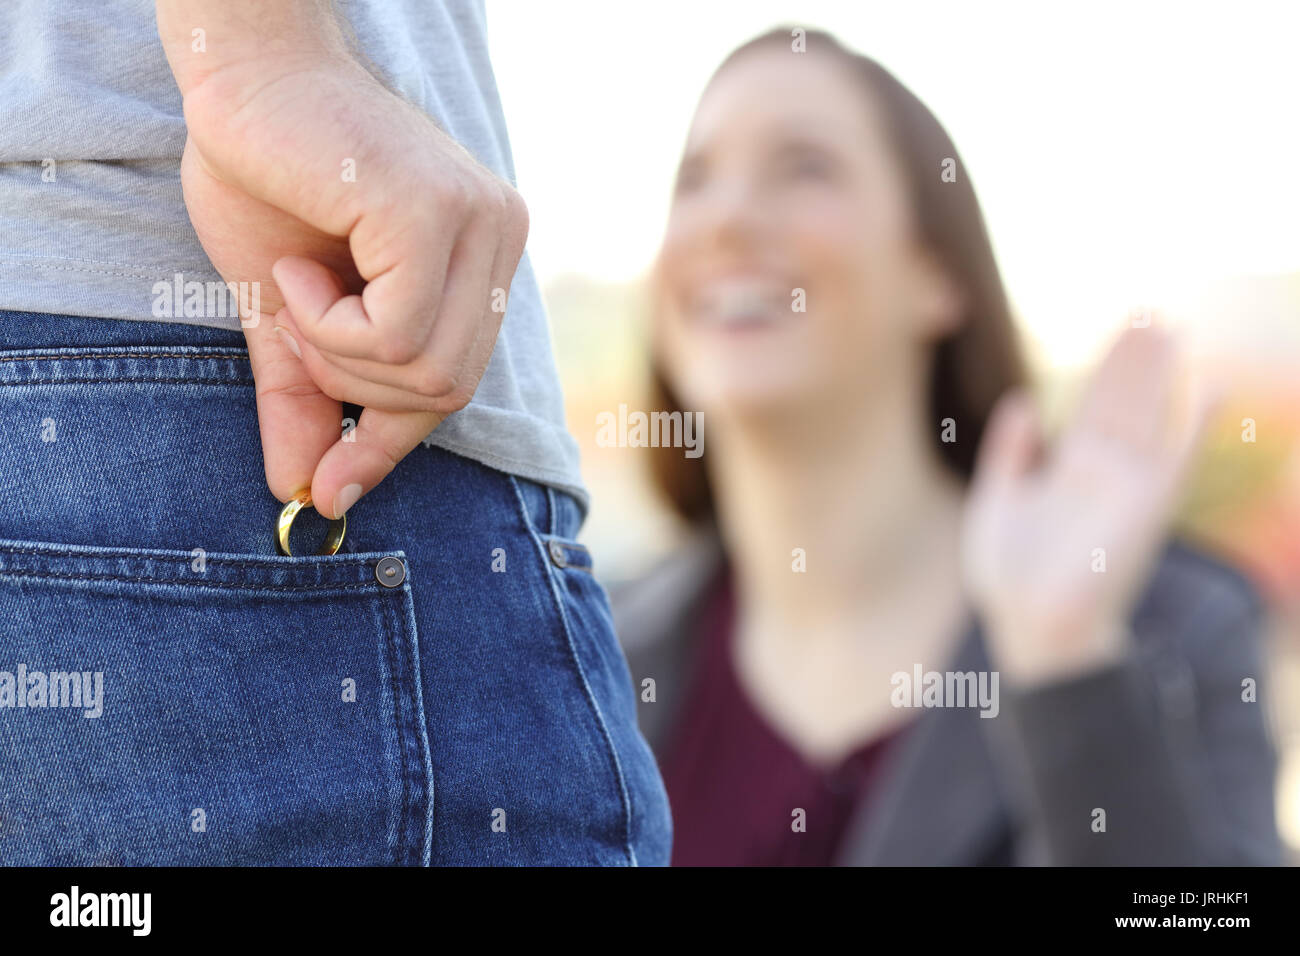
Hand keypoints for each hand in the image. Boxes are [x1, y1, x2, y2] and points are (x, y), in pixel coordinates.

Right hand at [171, 41, 527, 517]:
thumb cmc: (267, 180)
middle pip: (450, 389)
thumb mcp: (289, 315)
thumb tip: (301, 493)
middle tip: (297, 330)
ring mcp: (478, 221)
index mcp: (482, 258)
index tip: (331, 488)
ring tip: (298, 287)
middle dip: (356, 390)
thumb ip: (308, 398)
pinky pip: (397, 333)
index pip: (457, 381)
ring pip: (428, 371)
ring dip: (338, 355)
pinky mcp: (437, 212)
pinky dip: (331, 324)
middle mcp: (499, 237)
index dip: (391, 441)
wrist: (237, 80)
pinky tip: (301, 265)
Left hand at [960, 320, 1219, 684]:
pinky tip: (1211, 388)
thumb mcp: (997, 501)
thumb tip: (1021, 400)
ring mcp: (1126, 489)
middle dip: (1137, 357)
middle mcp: (1101, 474)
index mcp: (1066, 471)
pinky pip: (1177, 458)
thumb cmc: (1008, 576)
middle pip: (1124, 401)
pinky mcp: (1146, 509)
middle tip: (1154, 309)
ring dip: (1162, 374)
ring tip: (1173, 327)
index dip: (1108, 366)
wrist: (1029, 625)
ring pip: (1148, 416)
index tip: (1123, 326)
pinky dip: (1195, 424)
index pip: (1092, 405)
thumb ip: (1009, 452)